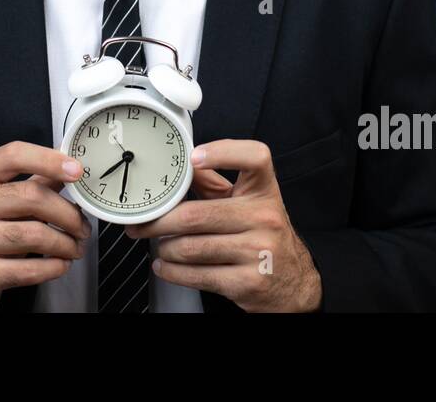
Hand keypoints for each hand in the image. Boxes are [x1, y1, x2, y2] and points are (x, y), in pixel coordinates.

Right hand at [0, 141, 90, 311]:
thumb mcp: (1, 200)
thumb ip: (34, 183)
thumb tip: (70, 170)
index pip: (13, 155)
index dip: (48, 160)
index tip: (77, 171)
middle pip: (30, 196)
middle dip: (67, 213)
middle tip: (82, 227)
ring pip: (32, 234)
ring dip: (64, 243)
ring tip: (74, 248)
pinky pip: (25, 270)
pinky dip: (52, 267)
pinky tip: (60, 265)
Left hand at [126, 139, 322, 311]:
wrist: (294, 281)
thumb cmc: (263, 235)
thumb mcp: (247, 203)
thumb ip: (214, 184)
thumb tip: (179, 169)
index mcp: (264, 191)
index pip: (255, 158)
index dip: (223, 153)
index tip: (194, 158)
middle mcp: (265, 217)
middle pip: (197, 215)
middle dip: (159, 222)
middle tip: (142, 223)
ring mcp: (259, 251)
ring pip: (191, 248)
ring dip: (165, 248)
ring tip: (158, 246)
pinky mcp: (248, 283)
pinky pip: (197, 276)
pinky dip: (172, 272)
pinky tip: (165, 267)